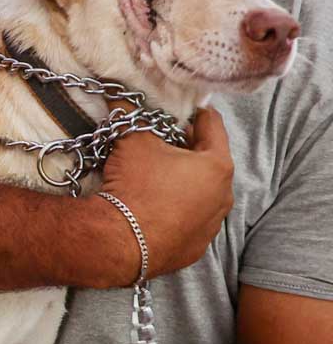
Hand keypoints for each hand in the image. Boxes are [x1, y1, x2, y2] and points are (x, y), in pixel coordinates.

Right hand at [97, 106, 233, 284]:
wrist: (120, 242)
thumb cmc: (135, 187)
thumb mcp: (131, 140)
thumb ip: (130, 114)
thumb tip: (119, 94)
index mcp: (217, 165)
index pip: (212, 125)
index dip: (192, 113)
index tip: (178, 109)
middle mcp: (223, 196)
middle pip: (207, 161)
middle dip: (185, 150)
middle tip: (159, 143)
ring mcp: (211, 226)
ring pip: (199, 194)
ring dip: (181, 183)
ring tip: (153, 178)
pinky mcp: (195, 249)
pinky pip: (188, 222)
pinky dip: (174, 212)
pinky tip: (151, 208)